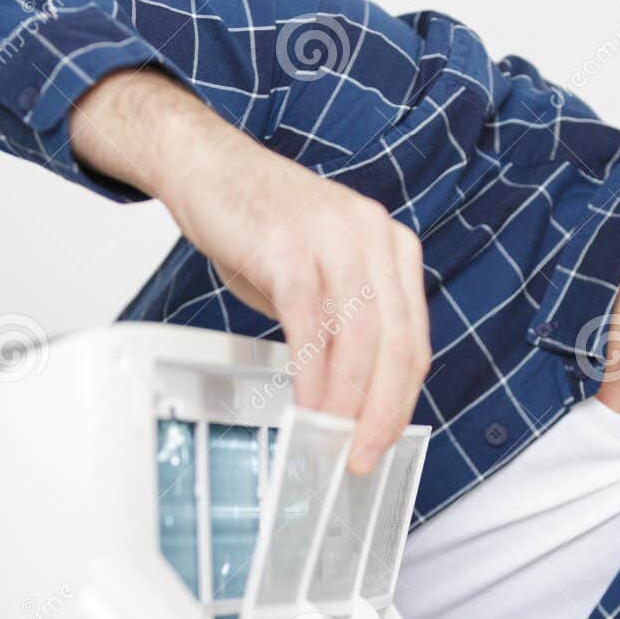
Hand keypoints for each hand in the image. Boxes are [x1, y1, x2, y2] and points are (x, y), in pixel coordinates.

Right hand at [70, 68, 430, 473]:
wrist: (207, 165)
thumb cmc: (261, 224)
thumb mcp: (323, 273)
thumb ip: (347, 326)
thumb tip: (353, 396)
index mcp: (392, 246)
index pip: (413, 339)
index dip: (401, 398)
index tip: (386, 438)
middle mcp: (373, 237)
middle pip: (396, 343)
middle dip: (382, 410)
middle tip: (364, 453)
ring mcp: (334, 238)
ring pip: (360, 338)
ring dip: (348, 399)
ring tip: (333, 436)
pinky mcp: (290, 246)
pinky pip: (311, 324)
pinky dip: (311, 372)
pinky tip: (306, 401)